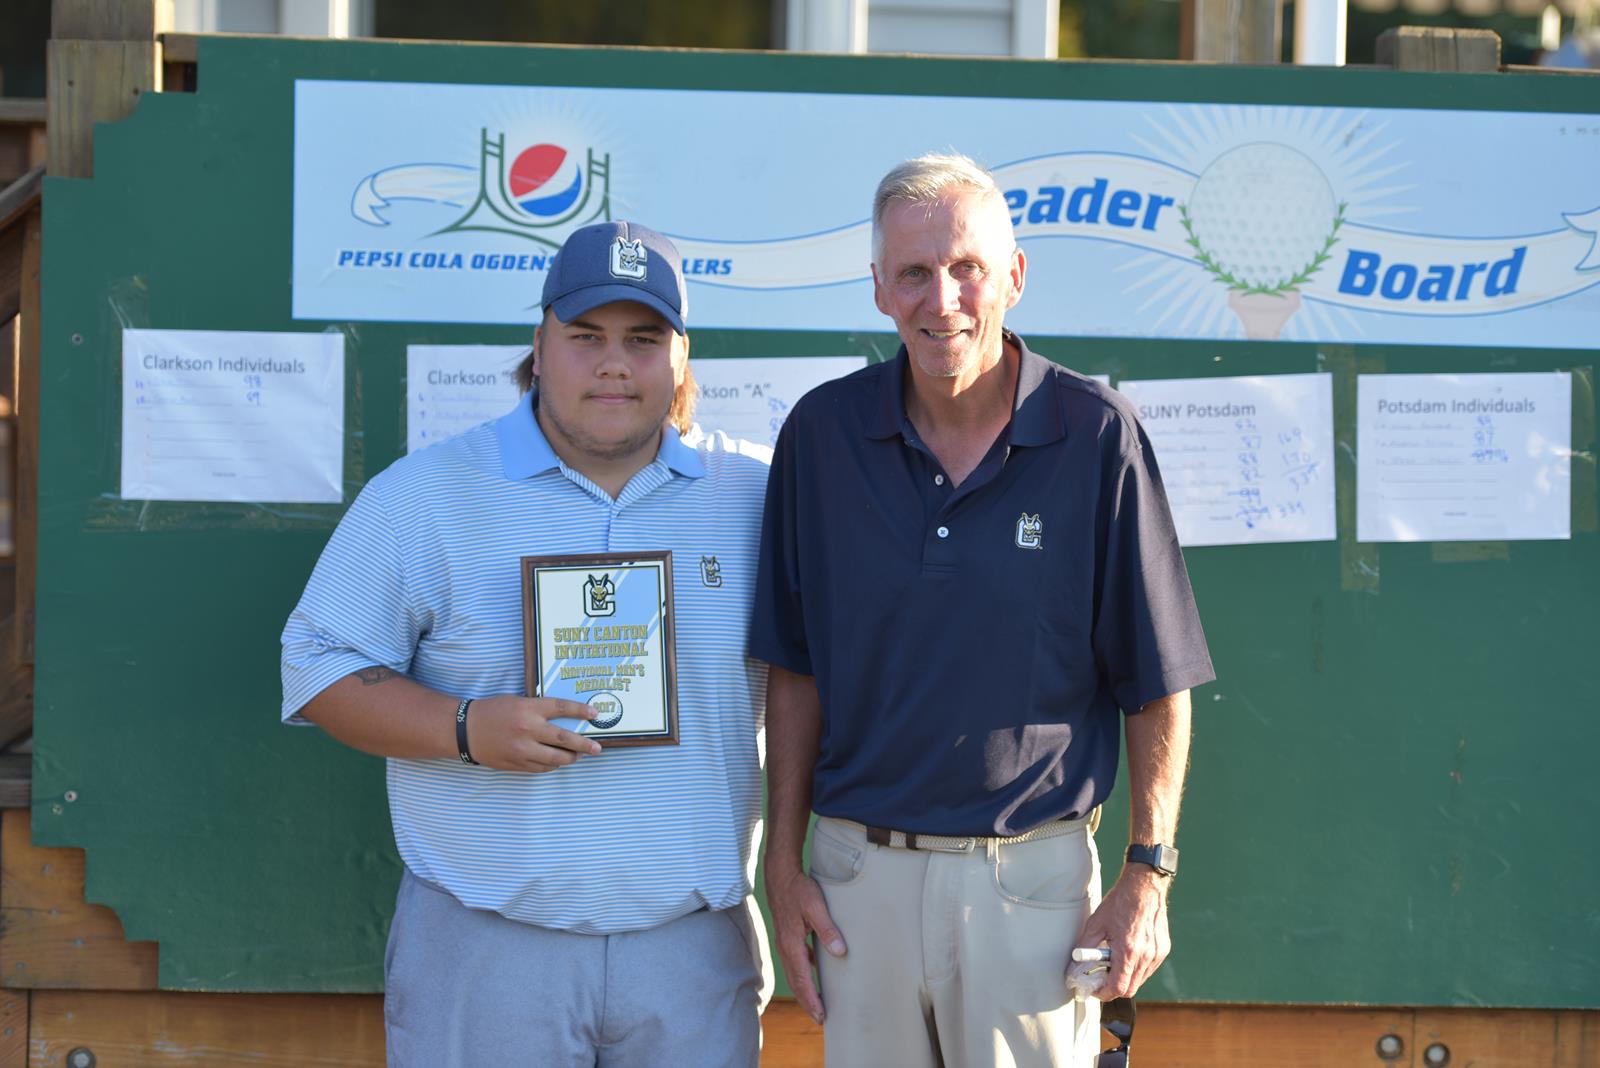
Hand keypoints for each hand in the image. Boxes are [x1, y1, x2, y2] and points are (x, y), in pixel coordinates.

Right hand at [463, 696, 600, 771]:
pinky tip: (557, 762)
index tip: (595, 714)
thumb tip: (564, 718)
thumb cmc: (492, 711)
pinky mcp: (516, 764)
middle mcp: (528, 729)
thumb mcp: (517, 702)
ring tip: (577, 756)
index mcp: (528, 709)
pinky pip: (541, 768)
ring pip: (555, 759)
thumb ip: (538, 709)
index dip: (581, 710)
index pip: (562, 708)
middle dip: (584, 745)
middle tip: (597, 748)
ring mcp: (522, 749)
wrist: (465, 730)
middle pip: (565, 739)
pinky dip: (552, 766)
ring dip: (570, 758)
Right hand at [764, 864, 845, 1023]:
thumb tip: (840, 951)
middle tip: (819, 1018)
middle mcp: (785, 947)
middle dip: (807, 1001)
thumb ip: (828, 929)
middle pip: (796, 982)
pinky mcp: (787, 936)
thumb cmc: (798, 889)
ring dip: (804, 990)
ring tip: (816, 1002)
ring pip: (794, 973)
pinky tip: (812, 971)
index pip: (803, 979)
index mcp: (792, 944)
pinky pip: (795, 961)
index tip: (820, 1015)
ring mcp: (784, 942)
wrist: (780, 875)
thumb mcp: (816, 907)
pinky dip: (802, 973)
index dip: (812, 999)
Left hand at [1075, 867, 1170, 999]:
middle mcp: (1146, 956)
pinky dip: (1136, 969)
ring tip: (1113, 961)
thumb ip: (1085, 949)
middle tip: (1101, 978)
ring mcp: (1157, 954)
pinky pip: (1148, 970)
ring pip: (1140, 981)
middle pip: (1130, 989)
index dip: (1103, 993)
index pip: (1118, 988)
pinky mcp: (1163, 950)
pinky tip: (1127, 954)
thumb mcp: (1096, 924)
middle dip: (1113, 988)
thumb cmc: (1120, 902)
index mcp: (1128, 951)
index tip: (1094, 989)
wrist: (1144, 887)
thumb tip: (1075, 966)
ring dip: (1125, 979)